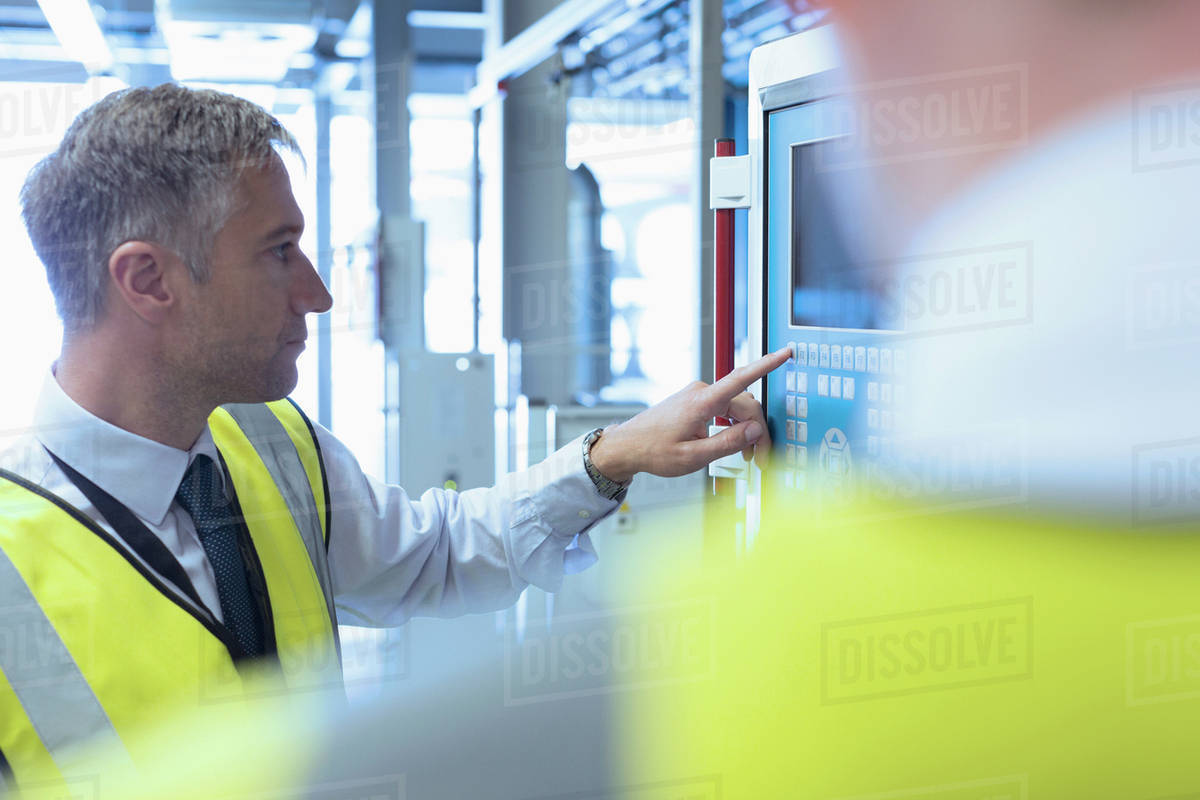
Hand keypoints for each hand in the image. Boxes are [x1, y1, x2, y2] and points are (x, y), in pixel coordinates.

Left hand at [588, 346, 791, 480]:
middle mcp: (701, 392)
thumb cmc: (654, 451)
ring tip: (748, 457)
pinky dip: (734, 427)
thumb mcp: (694, 456)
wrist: (628, 446)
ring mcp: (698, 396)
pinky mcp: (696, 402)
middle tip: (760, 459)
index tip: (785, 353)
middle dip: (758, 431)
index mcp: (702, 402)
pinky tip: (734, 444)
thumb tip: (756, 431)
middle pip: (745, 405)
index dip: (767, 364)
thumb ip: (728, 443)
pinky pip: (724, 410)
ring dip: (746, 431)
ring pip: (736, 409)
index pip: (741, 378)